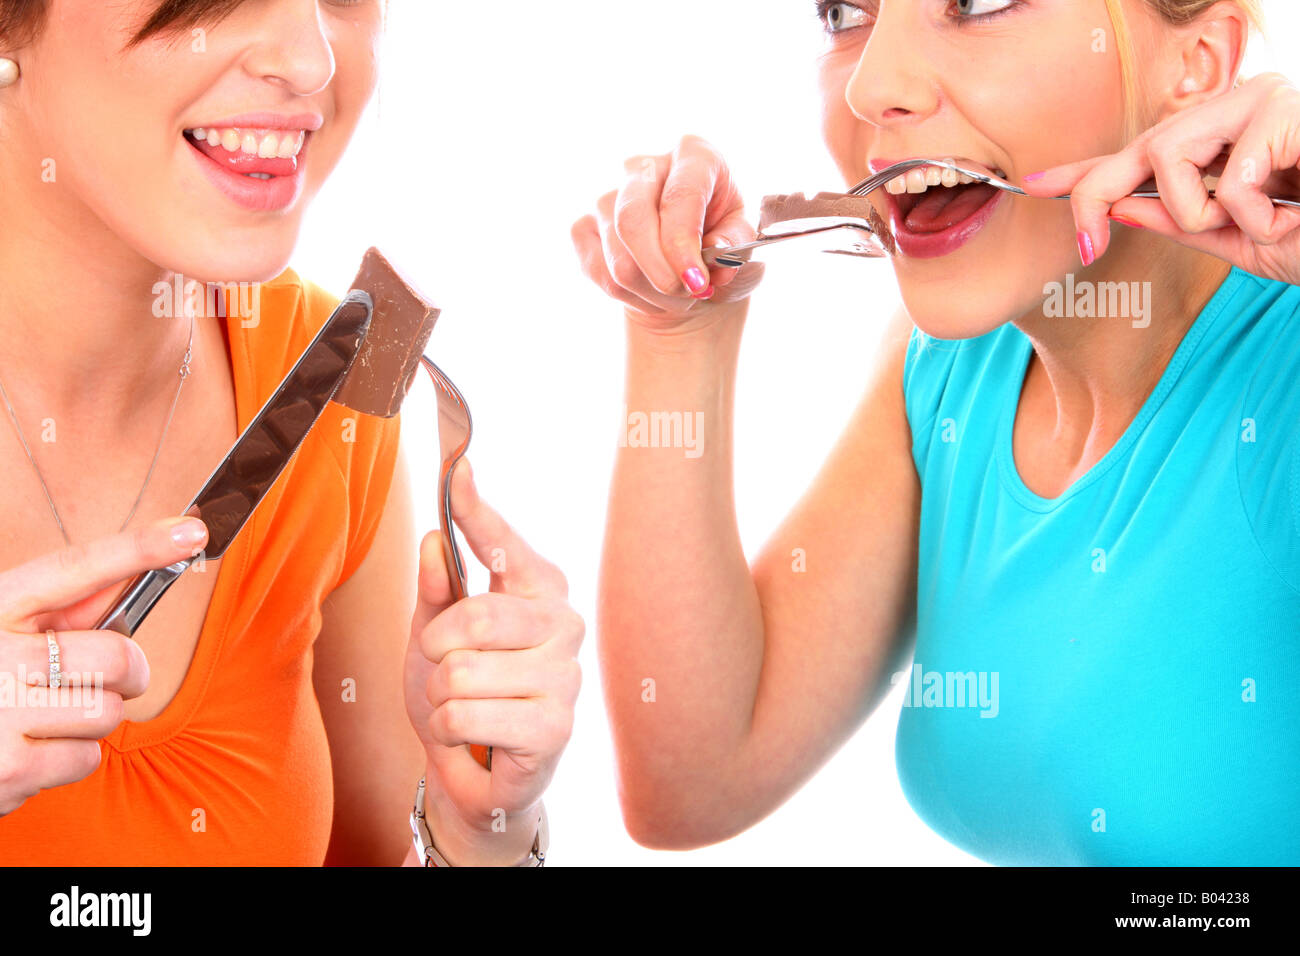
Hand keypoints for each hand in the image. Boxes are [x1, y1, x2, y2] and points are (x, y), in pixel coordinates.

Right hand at [0, 516, 207, 814]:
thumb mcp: (2, 630)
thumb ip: (62, 612)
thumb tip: (144, 573)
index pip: (76, 568)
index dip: (140, 547)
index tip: (192, 530)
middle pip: (118, 657)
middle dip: (125, 673)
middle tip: (99, 678)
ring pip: (109, 713)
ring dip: (90, 720)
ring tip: (39, 717)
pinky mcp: (8, 770)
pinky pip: (86, 760)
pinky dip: (66, 760)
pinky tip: (22, 750)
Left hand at [404, 461, 582, 864]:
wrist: (473, 774)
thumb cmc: (460, 692)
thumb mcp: (433, 635)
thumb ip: (435, 588)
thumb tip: (433, 537)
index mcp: (540, 590)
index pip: (504, 543)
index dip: (476, 509)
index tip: (456, 468)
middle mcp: (564, 624)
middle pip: (474, 617)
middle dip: (436, 649)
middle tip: (443, 667)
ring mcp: (565, 677)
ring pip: (461, 672)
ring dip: (439, 697)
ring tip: (461, 708)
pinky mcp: (555, 727)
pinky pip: (466, 715)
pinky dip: (448, 730)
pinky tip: (472, 737)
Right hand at [571, 133, 766, 335]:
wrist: (689, 268)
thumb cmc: (721, 248)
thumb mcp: (745, 244)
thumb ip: (735, 245)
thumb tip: (718, 253)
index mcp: (694, 155)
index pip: (680, 195)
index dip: (683, 244)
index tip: (697, 282)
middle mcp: (645, 167)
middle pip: (632, 220)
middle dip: (660, 272)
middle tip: (688, 296)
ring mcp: (609, 196)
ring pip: (618, 260)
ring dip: (654, 294)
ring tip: (680, 297)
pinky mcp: (584, 226)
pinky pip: (598, 272)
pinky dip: (630, 297)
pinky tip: (652, 294)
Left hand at [1021, 72, 1299, 284]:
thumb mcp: (1244, 240)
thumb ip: (1183, 224)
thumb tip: (1119, 209)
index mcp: (1221, 145)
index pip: (1138, 155)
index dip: (1084, 172)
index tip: (1031, 184)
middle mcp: (1233, 113)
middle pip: (1134, 150)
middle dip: (1094, 197)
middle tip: (1086, 247)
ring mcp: (1257, 100)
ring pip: (1166, 160)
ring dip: (1201, 213)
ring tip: (1260, 220)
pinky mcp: (1281, 106)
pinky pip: (1225, 183)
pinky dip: (1257, 217)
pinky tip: (1292, 211)